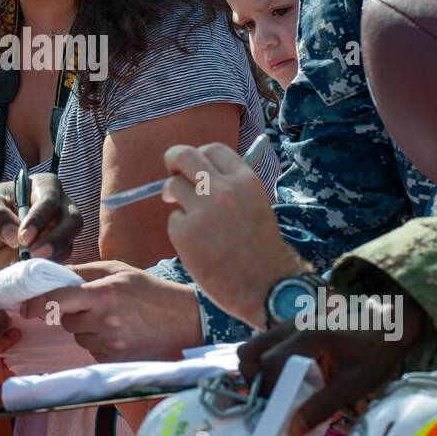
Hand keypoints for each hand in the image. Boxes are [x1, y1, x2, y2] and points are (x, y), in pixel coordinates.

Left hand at [0, 172, 80, 275]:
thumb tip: (16, 236)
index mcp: (40, 187)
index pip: (50, 199)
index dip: (40, 218)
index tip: (23, 236)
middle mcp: (55, 206)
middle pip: (72, 220)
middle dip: (57, 238)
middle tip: (35, 253)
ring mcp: (56, 230)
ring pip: (69, 242)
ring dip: (51, 254)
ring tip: (24, 261)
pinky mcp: (52, 253)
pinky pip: (59, 260)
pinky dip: (46, 266)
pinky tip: (25, 267)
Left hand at [21, 261, 201, 361]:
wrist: (185, 321)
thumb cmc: (150, 291)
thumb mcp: (120, 270)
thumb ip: (85, 271)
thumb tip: (54, 273)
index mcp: (104, 293)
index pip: (58, 299)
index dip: (38, 304)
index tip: (26, 308)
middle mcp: (105, 320)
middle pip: (66, 321)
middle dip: (73, 313)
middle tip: (96, 305)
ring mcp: (110, 343)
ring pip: (79, 337)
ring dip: (88, 329)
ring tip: (114, 319)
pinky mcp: (116, 359)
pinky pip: (93, 351)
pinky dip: (100, 343)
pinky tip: (120, 334)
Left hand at [162, 142, 309, 327]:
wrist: (264, 287)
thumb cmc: (260, 249)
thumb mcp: (255, 205)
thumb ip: (231, 187)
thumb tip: (198, 174)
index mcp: (245, 180)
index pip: (212, 148)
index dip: (200, 156)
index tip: (195, 168)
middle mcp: (223, 190)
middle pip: (183, 155)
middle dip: (173, 160)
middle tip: (173, 174)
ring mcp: (202, 210)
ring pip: (172, 187)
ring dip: (176, 199)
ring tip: (192, 220)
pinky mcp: (185, 232)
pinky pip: (174, 220)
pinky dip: (181, 230)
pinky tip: (199, 246)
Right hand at [237, 293, 425, 435]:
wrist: (389, 322)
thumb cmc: (375, 352)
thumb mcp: (355, 384)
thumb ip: (322, 406)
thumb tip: (295, 428)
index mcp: (308, 338)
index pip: (269, 363)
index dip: (270, 389)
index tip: (282, 406)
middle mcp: (293, 327)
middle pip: (250, 352)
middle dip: (257, 380)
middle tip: (275, 397)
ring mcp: (291, 323)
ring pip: (255, 344)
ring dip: (260, 368)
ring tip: (281, 387)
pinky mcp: (295, 325)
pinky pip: (269, 342)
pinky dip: (270, 360)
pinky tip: (294, 373)